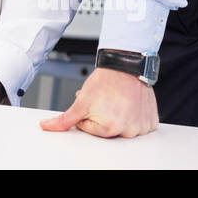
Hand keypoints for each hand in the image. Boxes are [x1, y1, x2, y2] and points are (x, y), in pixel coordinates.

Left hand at [39, 67, 157, 137]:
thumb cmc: (106, 81)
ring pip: (122, 128)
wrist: (126, 65)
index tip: (93, 103)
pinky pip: (138, 125)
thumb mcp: (81, 100)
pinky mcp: (151, 122)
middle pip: (106, 131)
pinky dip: (132, 116)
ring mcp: (142, 127)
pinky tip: (129, 104)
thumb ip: (64, 119)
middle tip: (104, 101)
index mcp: (110, 129)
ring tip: (116, 100)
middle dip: (101, 117)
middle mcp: (128, 131)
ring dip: (117, 117)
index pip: (88, 129)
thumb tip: (47, 127)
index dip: (86, 114)